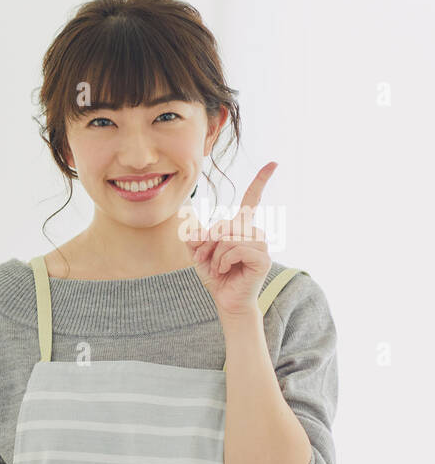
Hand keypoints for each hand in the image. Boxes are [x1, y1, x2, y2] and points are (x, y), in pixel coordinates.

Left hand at [181, 161, 276, 317]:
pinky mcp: (263, 258)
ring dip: (215, 256)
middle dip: (207, 244)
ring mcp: (261, 244)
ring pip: (227, 239)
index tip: (274, 163)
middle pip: (223, 225)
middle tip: (205, 260)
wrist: (226, 300)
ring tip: (219, 268)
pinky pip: (235, 250)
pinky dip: (223, 261)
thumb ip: (193, 237)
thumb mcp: (198, 253)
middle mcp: (254, 231)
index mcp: (242, 227)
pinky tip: (227, 270)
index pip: (251, 200)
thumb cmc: (216, 275)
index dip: (260, 181)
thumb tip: (189, 227)